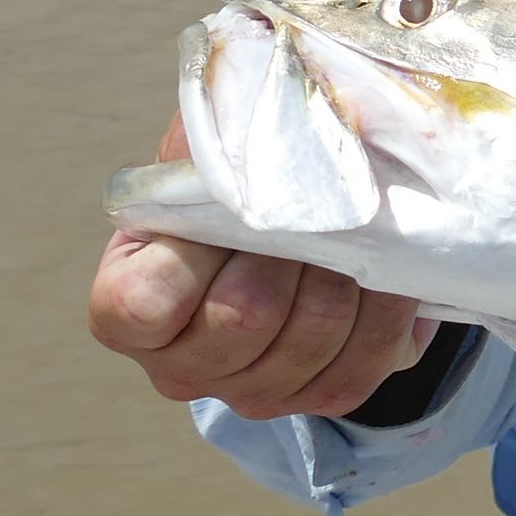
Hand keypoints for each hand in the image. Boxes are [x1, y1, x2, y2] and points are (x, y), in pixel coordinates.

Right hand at [88, 119, 433, 422]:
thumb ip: (220, 135)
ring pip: (313, 335)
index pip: (145, 302)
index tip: (235, 204)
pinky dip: (387, 304)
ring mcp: (253, 391)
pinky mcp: (324, 395)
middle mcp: (180, 365)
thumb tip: (276, 120)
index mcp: (129, 307)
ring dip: (346, 267)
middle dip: (292, 247)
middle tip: (314, 203)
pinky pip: (367, 358)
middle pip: (245, 317)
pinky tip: (384, 266)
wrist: (298, 217)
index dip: (197, 249)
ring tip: (353, 225)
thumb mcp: (212, 143)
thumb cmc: (239, 176)